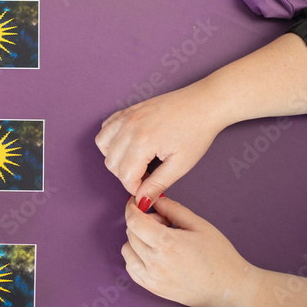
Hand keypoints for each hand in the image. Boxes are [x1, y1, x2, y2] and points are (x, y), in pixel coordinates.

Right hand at [96, 80, 223, 206]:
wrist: (205, 104)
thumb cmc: (197, 132)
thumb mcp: (180, 165)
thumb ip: (157, 185)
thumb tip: (142, 202)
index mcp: (143, 141)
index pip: (125, 176)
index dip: (136, 189)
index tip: (149, 188)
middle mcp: (130, 127)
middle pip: (111, 163)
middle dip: (126, 176)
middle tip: (147, 176)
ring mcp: (127, 116)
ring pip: (102, 144)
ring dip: (114, 158)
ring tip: (135, 161)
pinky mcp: (128, 110)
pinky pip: (106, 127)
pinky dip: (111, 139)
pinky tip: (128, 145)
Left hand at [122, 195, 252, 306]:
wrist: (229, 288)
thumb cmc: (219, 256)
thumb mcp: (200, 225)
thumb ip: (174, 209)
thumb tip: (156, 200)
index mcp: (167, 244)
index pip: (134, 221)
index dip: (132, 208)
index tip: (137, 203)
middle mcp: (155, 263)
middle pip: (130, 233)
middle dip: (141, 221)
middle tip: (163, 222)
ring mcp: (152, 279)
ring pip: (127, 251)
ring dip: (136, 240)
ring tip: (158, 240)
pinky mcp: (153, 289)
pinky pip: (131, 269)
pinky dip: (135, 257)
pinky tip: (153, 253)